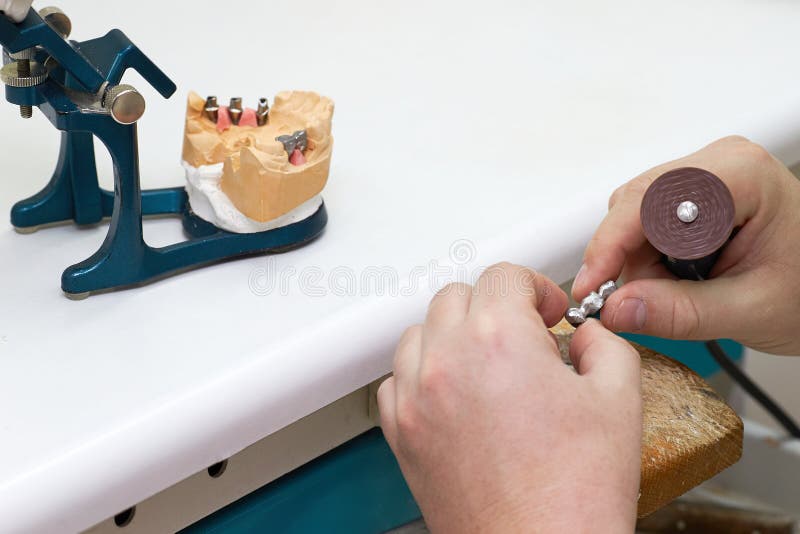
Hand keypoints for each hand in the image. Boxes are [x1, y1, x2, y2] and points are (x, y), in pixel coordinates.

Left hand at [378, 263, 640, 532]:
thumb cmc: (574, 494)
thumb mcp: (619, 399)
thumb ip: (603, 344)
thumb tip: (584, 336)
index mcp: (498, 340)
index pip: (503, 275)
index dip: (535, 287)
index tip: (547, 312)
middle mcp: (447, 361)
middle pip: (458, 296)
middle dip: (495, 307)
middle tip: (524, 336)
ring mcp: (416, 398)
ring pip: (420, 333)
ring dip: (454, 335)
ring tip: (487, 363)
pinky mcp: (401, 434)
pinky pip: (396, 381)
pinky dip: (422, 376)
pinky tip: (454, 393)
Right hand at [573, 136, 799, 354]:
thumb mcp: (749, 311)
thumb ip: (679, 313)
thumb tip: (616, 309)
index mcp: (741, 176)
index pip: (652, 201)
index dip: (612, 244)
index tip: (591, 287)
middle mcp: (717, 165)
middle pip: (634, 204)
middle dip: (627, 259)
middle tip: (635, 304)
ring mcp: (703, 177)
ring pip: (631, 214)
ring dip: (638, 261)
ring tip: (679, 292)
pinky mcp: (692, 195)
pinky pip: (642, 221)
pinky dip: (647, 258)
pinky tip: (677, 278)